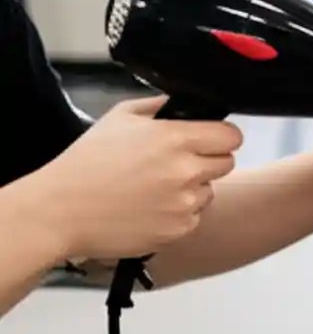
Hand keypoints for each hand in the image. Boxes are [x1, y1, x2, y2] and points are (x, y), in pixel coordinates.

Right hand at [26, 96, 242, 260]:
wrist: (61, 210)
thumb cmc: (87, 162)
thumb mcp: (119, 118)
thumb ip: (159, 107)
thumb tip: (186, 104)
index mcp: (175, 138)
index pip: (231, 136)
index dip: (222, 136)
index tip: (210, 140)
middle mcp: (186, 170)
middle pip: (226, 163)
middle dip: (209, 160)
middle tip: (179, 163)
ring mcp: (184, 202)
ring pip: (209, 191)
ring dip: (192, 188)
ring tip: (156, 188)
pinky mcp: (179, 229)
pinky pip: (194, 216)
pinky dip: (178, 213)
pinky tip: (150, 208)